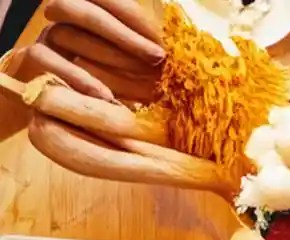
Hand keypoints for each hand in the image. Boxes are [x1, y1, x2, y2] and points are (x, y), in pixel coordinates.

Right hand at [7, 0, 163, 101]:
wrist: (61, 102)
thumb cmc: (109, 79)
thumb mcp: (133, 63)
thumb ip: (146, 49)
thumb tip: (181, 50)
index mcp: (89, 9)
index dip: (134, 16)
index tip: (165, 39)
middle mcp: (65, 17)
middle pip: (83, 8)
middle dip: (125, 33)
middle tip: (158, 57)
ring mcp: (47, 36)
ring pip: (65, 32)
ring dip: (106, 54)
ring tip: (139, 82)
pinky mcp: (31, 59)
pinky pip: (45, 59)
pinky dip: (76, 77)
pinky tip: (104, 96)